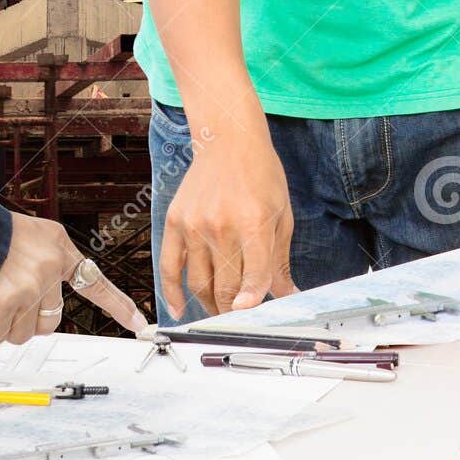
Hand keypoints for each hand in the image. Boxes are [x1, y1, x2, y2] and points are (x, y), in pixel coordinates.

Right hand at [0, 213, 147, 343]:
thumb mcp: (32, 237)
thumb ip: (45, 265)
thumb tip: (45, 308)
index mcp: (59, 250)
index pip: (95, 283)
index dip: (118, 306)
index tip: (140, 323)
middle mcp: (50, 269)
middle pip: (50, 322)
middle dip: (28, 319)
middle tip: (8, 296)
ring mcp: (30, 288)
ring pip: (23, 334)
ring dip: (4, 323)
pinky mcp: (5, 305)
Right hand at [160, 127, 294, 318]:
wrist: (228, 139)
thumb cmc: (260, 174)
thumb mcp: (281, 213)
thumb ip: (279, 259)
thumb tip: (289, 294)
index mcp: (253, 223)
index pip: (254, 275)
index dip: (253, 301)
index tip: (249, 315)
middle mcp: (222, 226)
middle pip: (224, 286)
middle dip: (232, 310)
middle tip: (239, 320)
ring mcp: (195, 225)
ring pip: (199, 283)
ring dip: (209, 305)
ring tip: (219, 312)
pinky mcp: (175, 222)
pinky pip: (169, 267)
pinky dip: (172, 293)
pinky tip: (179, 310)